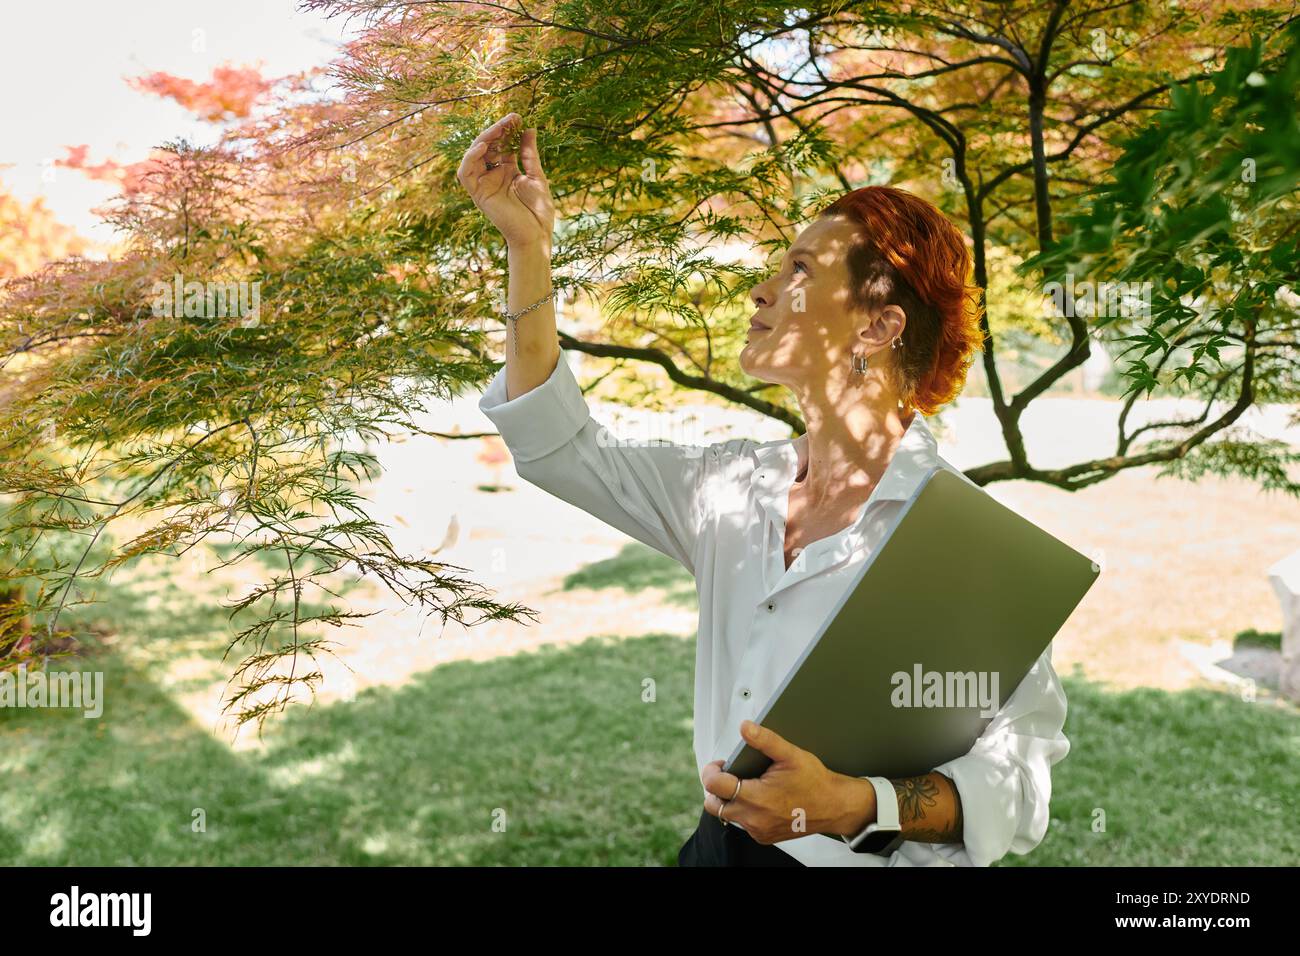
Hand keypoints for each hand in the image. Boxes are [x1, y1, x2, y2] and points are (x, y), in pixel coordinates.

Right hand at [455, 112, 554, 250]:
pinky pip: (465, 173)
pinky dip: (470, 158)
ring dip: (483, 140)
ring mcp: (484, 184)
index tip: (518, 117)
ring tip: (498, 129)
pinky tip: (484, 146)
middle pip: (487, 147)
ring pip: (474, 156)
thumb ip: (529, 154)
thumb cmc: (538, 211)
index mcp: (507, 171)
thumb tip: (529, 129)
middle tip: (510, 119)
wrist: (536, 236)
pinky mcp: (478, 194)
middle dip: (497, 131)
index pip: (502, 145)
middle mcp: (493, 175)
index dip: (507, 130)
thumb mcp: (536, 176)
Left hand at [700, 720, 875, 844]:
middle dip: (716, 788)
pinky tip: (759, 798)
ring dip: (729, 799)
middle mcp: (753, 818)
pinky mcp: (764, 837)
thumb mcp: (790, 755)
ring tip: (746, 784)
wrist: (834, 806)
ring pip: (727, 815)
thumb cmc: (815, 781)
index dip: (711, 771)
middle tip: (729, 774)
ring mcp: (758, 830)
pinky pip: (743, 824)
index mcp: (756, 798)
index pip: (714, 785)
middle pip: (713, 805)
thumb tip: (745, 728)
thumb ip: (765, 740)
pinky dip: (744, 810)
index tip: (719, 764)